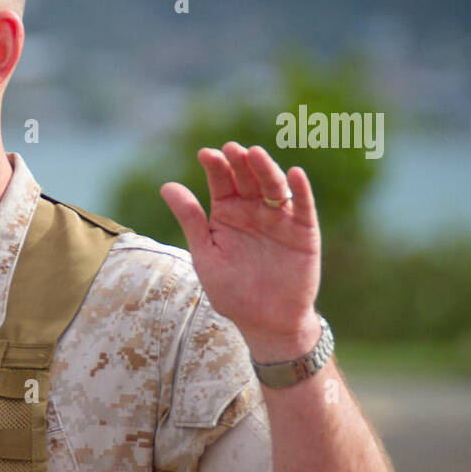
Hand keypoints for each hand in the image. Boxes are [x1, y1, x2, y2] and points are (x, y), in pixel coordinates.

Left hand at [159, 141, 322, 360]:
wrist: (265, 321)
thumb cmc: (231, 290)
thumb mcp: (206, 253)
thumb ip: (191, 219)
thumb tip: (166, 186)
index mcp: (227, 213)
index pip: (221, 182)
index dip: (215, 166)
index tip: (205, 154)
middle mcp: (253, 210)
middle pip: (247, 179)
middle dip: (239, 163)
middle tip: (231, 150)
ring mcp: (279, 218)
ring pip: (273, 187)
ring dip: (266, 169)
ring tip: (255, 154)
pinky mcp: (304, 231)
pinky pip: (304, 206)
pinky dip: (300, 190)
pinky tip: (294, 174)